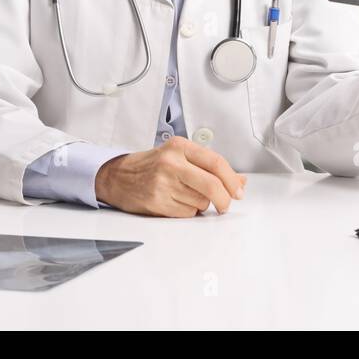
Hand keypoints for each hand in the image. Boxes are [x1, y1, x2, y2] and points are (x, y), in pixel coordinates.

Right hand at [94, 137, 247, 216]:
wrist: (117, 176)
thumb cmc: (151, 165)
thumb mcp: (180, 156)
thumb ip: (210, 167)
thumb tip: (241, 182)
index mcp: (179, 146)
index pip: (216, 162)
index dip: (232, 179)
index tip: (239, 191)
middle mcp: (171, 163)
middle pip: (211, 185)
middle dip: (224, 199)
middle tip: (226, 204)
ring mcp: (162, 183)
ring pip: (201, 201)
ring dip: (202, 204)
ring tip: (187, 195)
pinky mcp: (156, 202)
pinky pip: (187, 213)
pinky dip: (189, 211)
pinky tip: (177, 202)